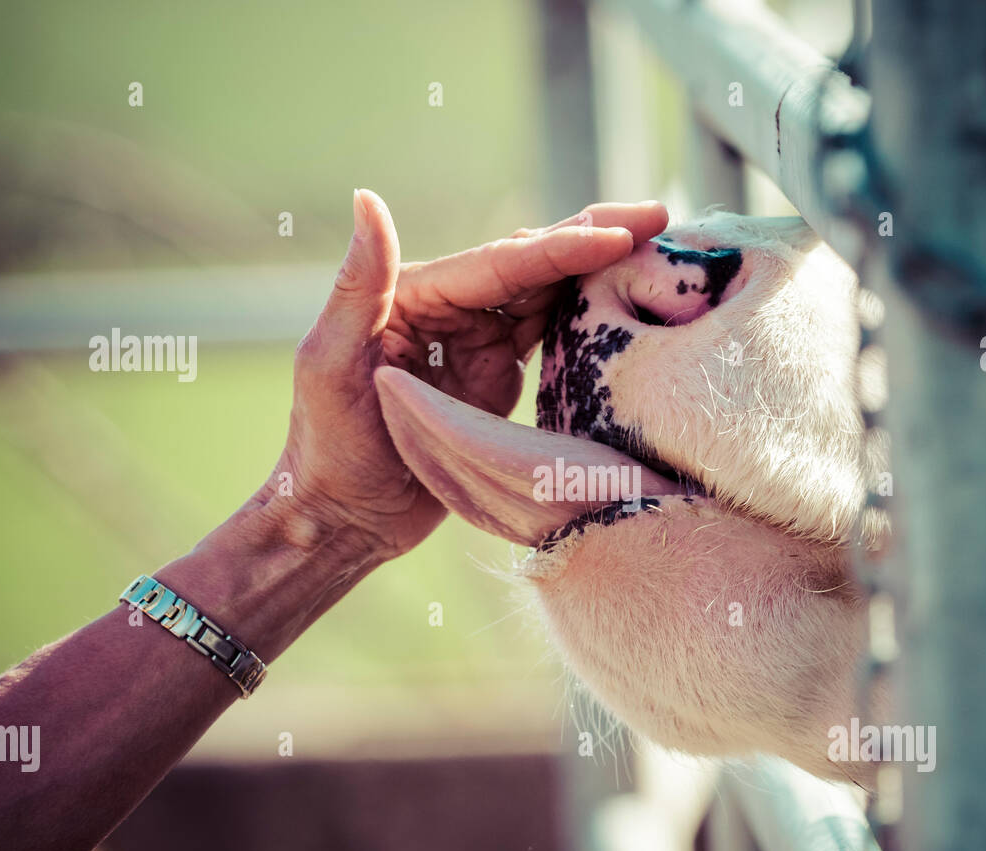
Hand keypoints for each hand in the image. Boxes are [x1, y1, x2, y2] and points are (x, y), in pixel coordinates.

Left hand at [254, 189, 667, 563]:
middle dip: (594, 239)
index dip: (562, 248)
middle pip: (533, 265)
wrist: (347, 518)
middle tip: (659, 217)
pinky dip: (587, 317)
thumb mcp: (331, 361)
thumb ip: (360, 282)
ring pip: (548, 295)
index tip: (619, 234)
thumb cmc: (326, 445)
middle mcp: (452, 308)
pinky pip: (550, 338)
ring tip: (659, 248)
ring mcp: (479, 343)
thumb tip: (368, 197)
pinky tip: (626, 301)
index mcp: (416, 294)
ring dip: (599, 271)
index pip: (500, 264)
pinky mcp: (497, 378)